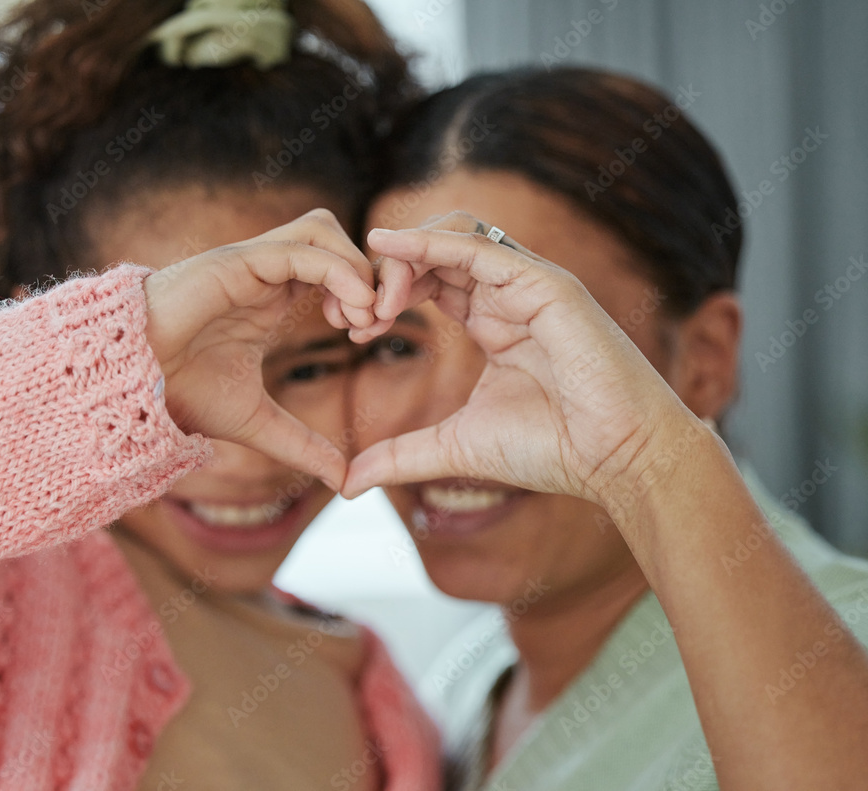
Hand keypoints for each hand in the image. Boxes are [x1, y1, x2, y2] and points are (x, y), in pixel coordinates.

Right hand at [144, 209, 378, 489]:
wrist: (131, 386)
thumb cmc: (181, 394)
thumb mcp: (257, 423)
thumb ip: (301, 444)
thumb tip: (343, 479)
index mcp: (273, 296)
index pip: (334, 268)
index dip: (362, 293)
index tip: (366, 337)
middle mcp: (265, 271)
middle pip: (337, 238)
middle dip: (368, 274)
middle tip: (373, 324)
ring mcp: (251, 261)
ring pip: (322, 229)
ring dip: (355, 268)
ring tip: (361, 318)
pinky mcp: (238, 260)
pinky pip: (302, 248)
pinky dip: (337, 272)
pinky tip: (349, 313)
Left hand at [343, 214, 697, 505]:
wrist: (617, 460)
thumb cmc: (551, 450)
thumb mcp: (455, 448)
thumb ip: (400, 456)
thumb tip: (347, 484)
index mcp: (493, 320)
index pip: (430, 282)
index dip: (386, 296)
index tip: (353, 332)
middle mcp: (510, 294)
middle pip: (435, 253)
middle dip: (387, 275)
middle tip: (355, 316)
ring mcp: (530, 284)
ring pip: (455, 238)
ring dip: (404, 258)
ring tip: (374, 298)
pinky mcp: (548, 284)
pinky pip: (481, 248)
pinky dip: (431, 243)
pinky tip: (389, 248)